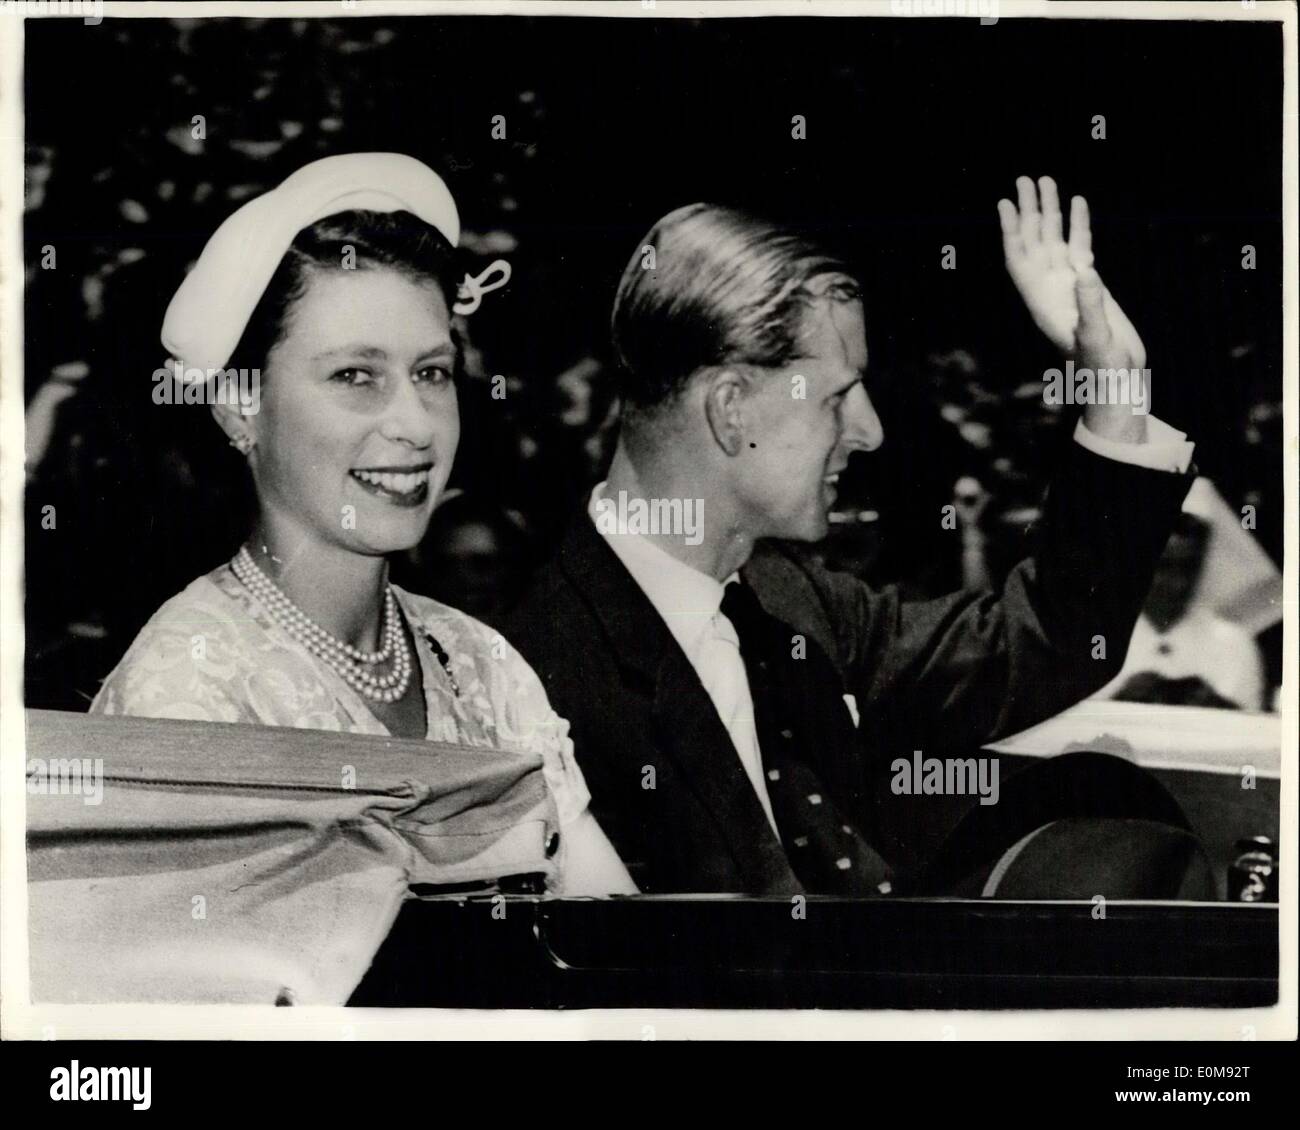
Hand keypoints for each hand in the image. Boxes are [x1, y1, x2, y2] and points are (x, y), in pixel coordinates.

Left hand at [998, 176, 1144, 371]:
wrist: (1117, 378)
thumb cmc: (1100, 366)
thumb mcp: (1094, 337)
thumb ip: (1089, 305)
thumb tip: (1084, 270)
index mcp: (1042, 300)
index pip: (1019, 259)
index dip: (1011, 231)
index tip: (1005, 204)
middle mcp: (1050, 288)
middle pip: (1033, 241)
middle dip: (1028, 210)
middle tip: (1024, 179)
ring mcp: (1069, 284)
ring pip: (1055, 239)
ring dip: (1049, 211)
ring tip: (1046, 180)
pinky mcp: (1090, 284)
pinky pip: (1080, 247)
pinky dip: (1078, 225)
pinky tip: (1078, 202)